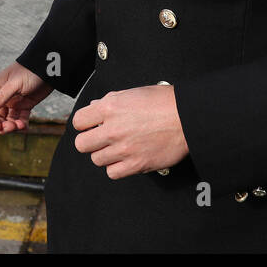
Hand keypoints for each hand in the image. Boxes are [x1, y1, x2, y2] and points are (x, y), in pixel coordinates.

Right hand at [0, 62, 52, 132]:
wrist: (49, 67)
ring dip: (13, 126)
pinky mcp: (26, 105)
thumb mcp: (15, 83)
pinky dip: (22, 125)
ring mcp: (14, 101)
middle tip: (13, 127)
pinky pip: (20, 119)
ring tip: (22, 126)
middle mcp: (3, 97)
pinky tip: (26, 127)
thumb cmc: (30, 71)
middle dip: (3, 125)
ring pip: (8, 120)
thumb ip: (1, 96)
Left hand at [72, 85, 188, 178]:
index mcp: (110, 107)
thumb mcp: (134, 93)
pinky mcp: (136, 164)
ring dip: (105, 155)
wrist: (188, 117)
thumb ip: (111, 100)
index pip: (78, 121)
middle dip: (90, 141)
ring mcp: (123, 148)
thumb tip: (95, 107)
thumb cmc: (165, 102)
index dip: (85, 124)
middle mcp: (113, 129)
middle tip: (101, 139)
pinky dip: (117, 168)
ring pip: (97, 160)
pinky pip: (112, 173)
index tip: (91, 126)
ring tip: (119, 148)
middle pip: (82, 144)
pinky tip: (126, 159)